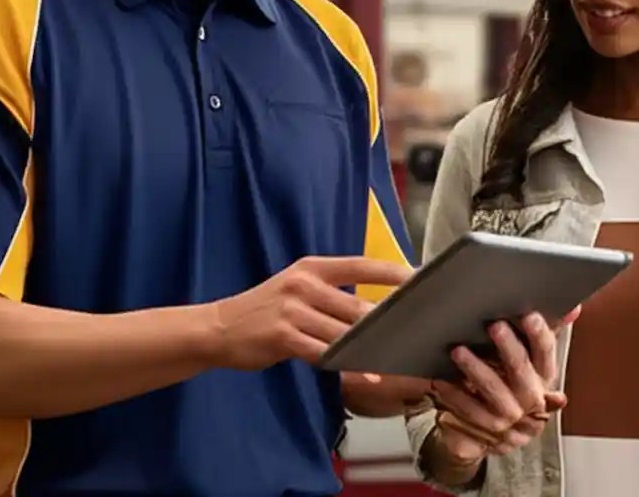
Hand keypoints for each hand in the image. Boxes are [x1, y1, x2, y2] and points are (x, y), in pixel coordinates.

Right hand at [210, 256, 411, 370]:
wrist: (219, 328)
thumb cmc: (265, 311)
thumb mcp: (296, 290)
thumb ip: (330, 295)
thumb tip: (373, 310)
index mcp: (311, 268)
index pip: (360, 265)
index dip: (392, 272)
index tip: (419, 278)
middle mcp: (303, 284)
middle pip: (356, 305)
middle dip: (384, 322)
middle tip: (413, 332)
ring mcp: (292, 310)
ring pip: (343, 332)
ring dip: (369, 348)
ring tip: (394, 357)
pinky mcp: (283, 336)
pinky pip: (324, 353)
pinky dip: (347, 365)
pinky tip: (366, 374)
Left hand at [430, 308, 579, 457]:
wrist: (486, 434)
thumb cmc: (507, 386)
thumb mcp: (527, 360)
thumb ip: (542, 334)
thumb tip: (573, 307)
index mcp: (542, 377)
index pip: (547, 354)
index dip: (540, 335)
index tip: (529, 316)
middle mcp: (530, 398)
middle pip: (523, 372)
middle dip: (510, 349)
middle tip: (495, 327)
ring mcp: (509, 417)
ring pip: (495, 393)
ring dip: (477, 370)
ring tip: (458, 351)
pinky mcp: (486, 429)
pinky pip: (469, 410)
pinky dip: (454, 394)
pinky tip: (440, 378)